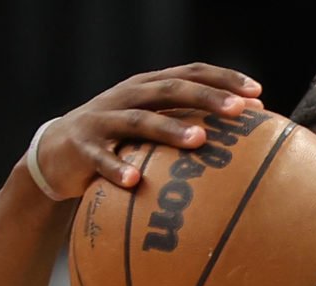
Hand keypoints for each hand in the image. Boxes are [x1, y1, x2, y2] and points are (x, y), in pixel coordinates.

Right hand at [30, 63, 264, 198]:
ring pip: (140, 120)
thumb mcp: (151, 128)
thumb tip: (244, 149)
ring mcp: (104, 120)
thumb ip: (188, 128)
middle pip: (171, 90)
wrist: (57, 153)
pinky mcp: (83, 147)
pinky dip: (118, 169)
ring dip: (170, 129)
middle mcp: (128, 97)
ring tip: (199, 141)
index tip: (257, 94)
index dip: (223, 80)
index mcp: (149, 87)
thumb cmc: (119, 143)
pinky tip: (135, 181)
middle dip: (207, 98)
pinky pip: (102, 159)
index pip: (190, 74)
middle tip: (238, 111)